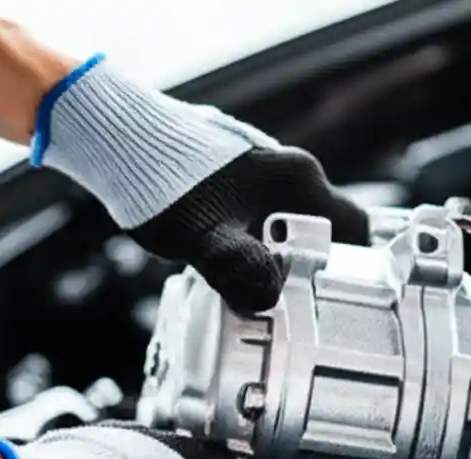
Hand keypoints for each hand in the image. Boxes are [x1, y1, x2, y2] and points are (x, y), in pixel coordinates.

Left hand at [32, 54, 367, 313]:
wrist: (117, 139)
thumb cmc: (165, 184)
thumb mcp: (207, 239)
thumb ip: (240, 271)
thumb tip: (267, 299)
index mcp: (298, 182)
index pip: (353, 227)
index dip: (352, 267)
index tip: (337, 299)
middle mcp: (288, 171)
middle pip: (320, 229)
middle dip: (310, 269)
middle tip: (293, 307)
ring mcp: (260, 171)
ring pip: (287, 223)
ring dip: (276, 257)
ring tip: (254, 292)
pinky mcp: (232, 177)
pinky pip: (258, 217)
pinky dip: (252, 242)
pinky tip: (224, 264)